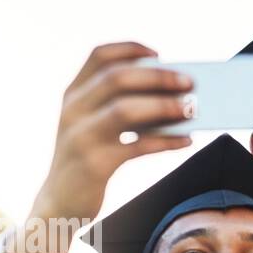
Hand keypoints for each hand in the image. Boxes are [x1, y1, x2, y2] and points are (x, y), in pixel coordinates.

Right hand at [29, 42, 193, 225]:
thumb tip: (172, 96)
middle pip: (117, 78)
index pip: (99, 56)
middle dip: (158, 77)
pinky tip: (187, 141)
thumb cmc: (88, 161)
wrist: (59, 204)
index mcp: (73, 95)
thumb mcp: (94, 128)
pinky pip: (137, 147)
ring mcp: (81, 136)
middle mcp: (73, 110)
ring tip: (193, 108)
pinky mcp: (95, 164)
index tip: (158, 53)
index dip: (130, 49)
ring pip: (125, 109)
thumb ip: (120, 108)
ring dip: (164, 106)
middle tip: (190, 82)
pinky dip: (166, 141)